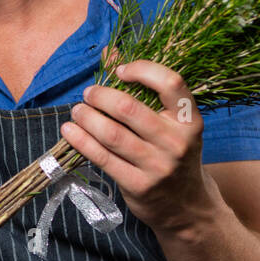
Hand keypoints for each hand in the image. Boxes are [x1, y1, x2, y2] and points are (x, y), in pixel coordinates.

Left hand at [60, 48, 214, 235]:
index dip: (142, 70)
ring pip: (112, 134)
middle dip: (101, 96)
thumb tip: (109, 53)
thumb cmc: (174, 155)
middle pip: (130, 109)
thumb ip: (145, 90)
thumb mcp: (172, 124)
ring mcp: (158, 166)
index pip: (171, 83)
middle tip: (88, 94)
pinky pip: (103, 158)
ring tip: (76, 111)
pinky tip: (70, 132)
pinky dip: (82, 141)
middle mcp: (177, 142)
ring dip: (87, 118)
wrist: (186, 207)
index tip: (120, 71)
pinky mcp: (138, 185)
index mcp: (190, 120)